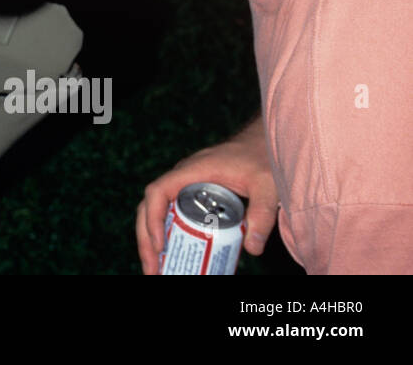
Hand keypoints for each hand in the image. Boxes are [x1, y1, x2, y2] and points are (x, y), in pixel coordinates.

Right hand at [135, 116, 278, 273]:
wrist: (261, 142)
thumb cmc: (261, 158)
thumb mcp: (266, 186)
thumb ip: (262, 215)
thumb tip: (253, 250)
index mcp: (191, 171)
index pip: (158, 192)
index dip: (153, 219)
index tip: (160, 246)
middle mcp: (181, 177)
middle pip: (150, 207)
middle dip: (146, 239)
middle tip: (152, 270)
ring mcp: (184, 186)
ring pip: (157, 211)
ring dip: (152, 239)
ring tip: (157, 268)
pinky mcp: (192, 194)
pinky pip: (171, 214)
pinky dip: (166, 235)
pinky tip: (174, 254)